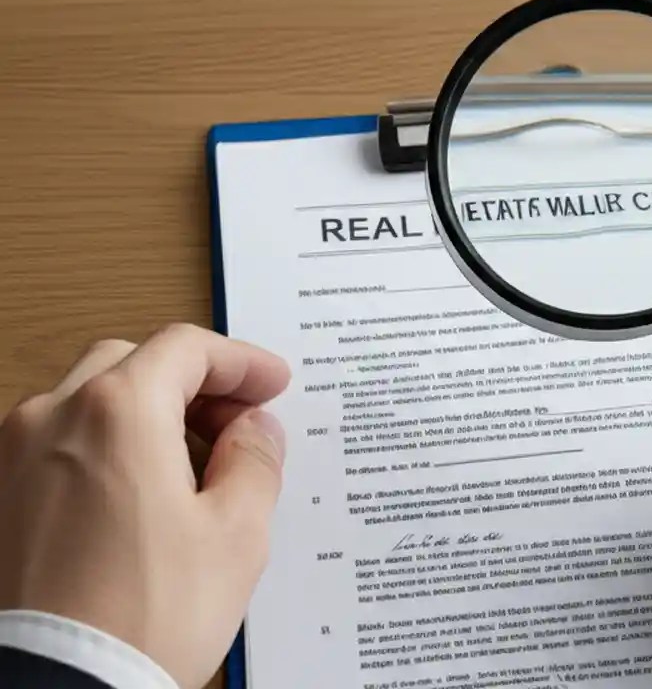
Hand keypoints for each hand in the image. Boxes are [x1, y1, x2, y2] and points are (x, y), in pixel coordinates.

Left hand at [0, 325, 290, 688]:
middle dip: (191, 381)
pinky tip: (142, 493)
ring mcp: (12, 458)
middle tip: (238, 420)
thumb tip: (255, 430)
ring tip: (193, 463)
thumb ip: (255, 460)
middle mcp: (52, 418)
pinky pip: (57, 444)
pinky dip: (106, 445)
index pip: (186, 349)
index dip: (241, 361)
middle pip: (131, 362)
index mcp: (118, 411)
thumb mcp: (237, 533)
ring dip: (146, 411)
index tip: (273, 384)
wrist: (57, 687)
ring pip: (87, 400)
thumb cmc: (147, 615)